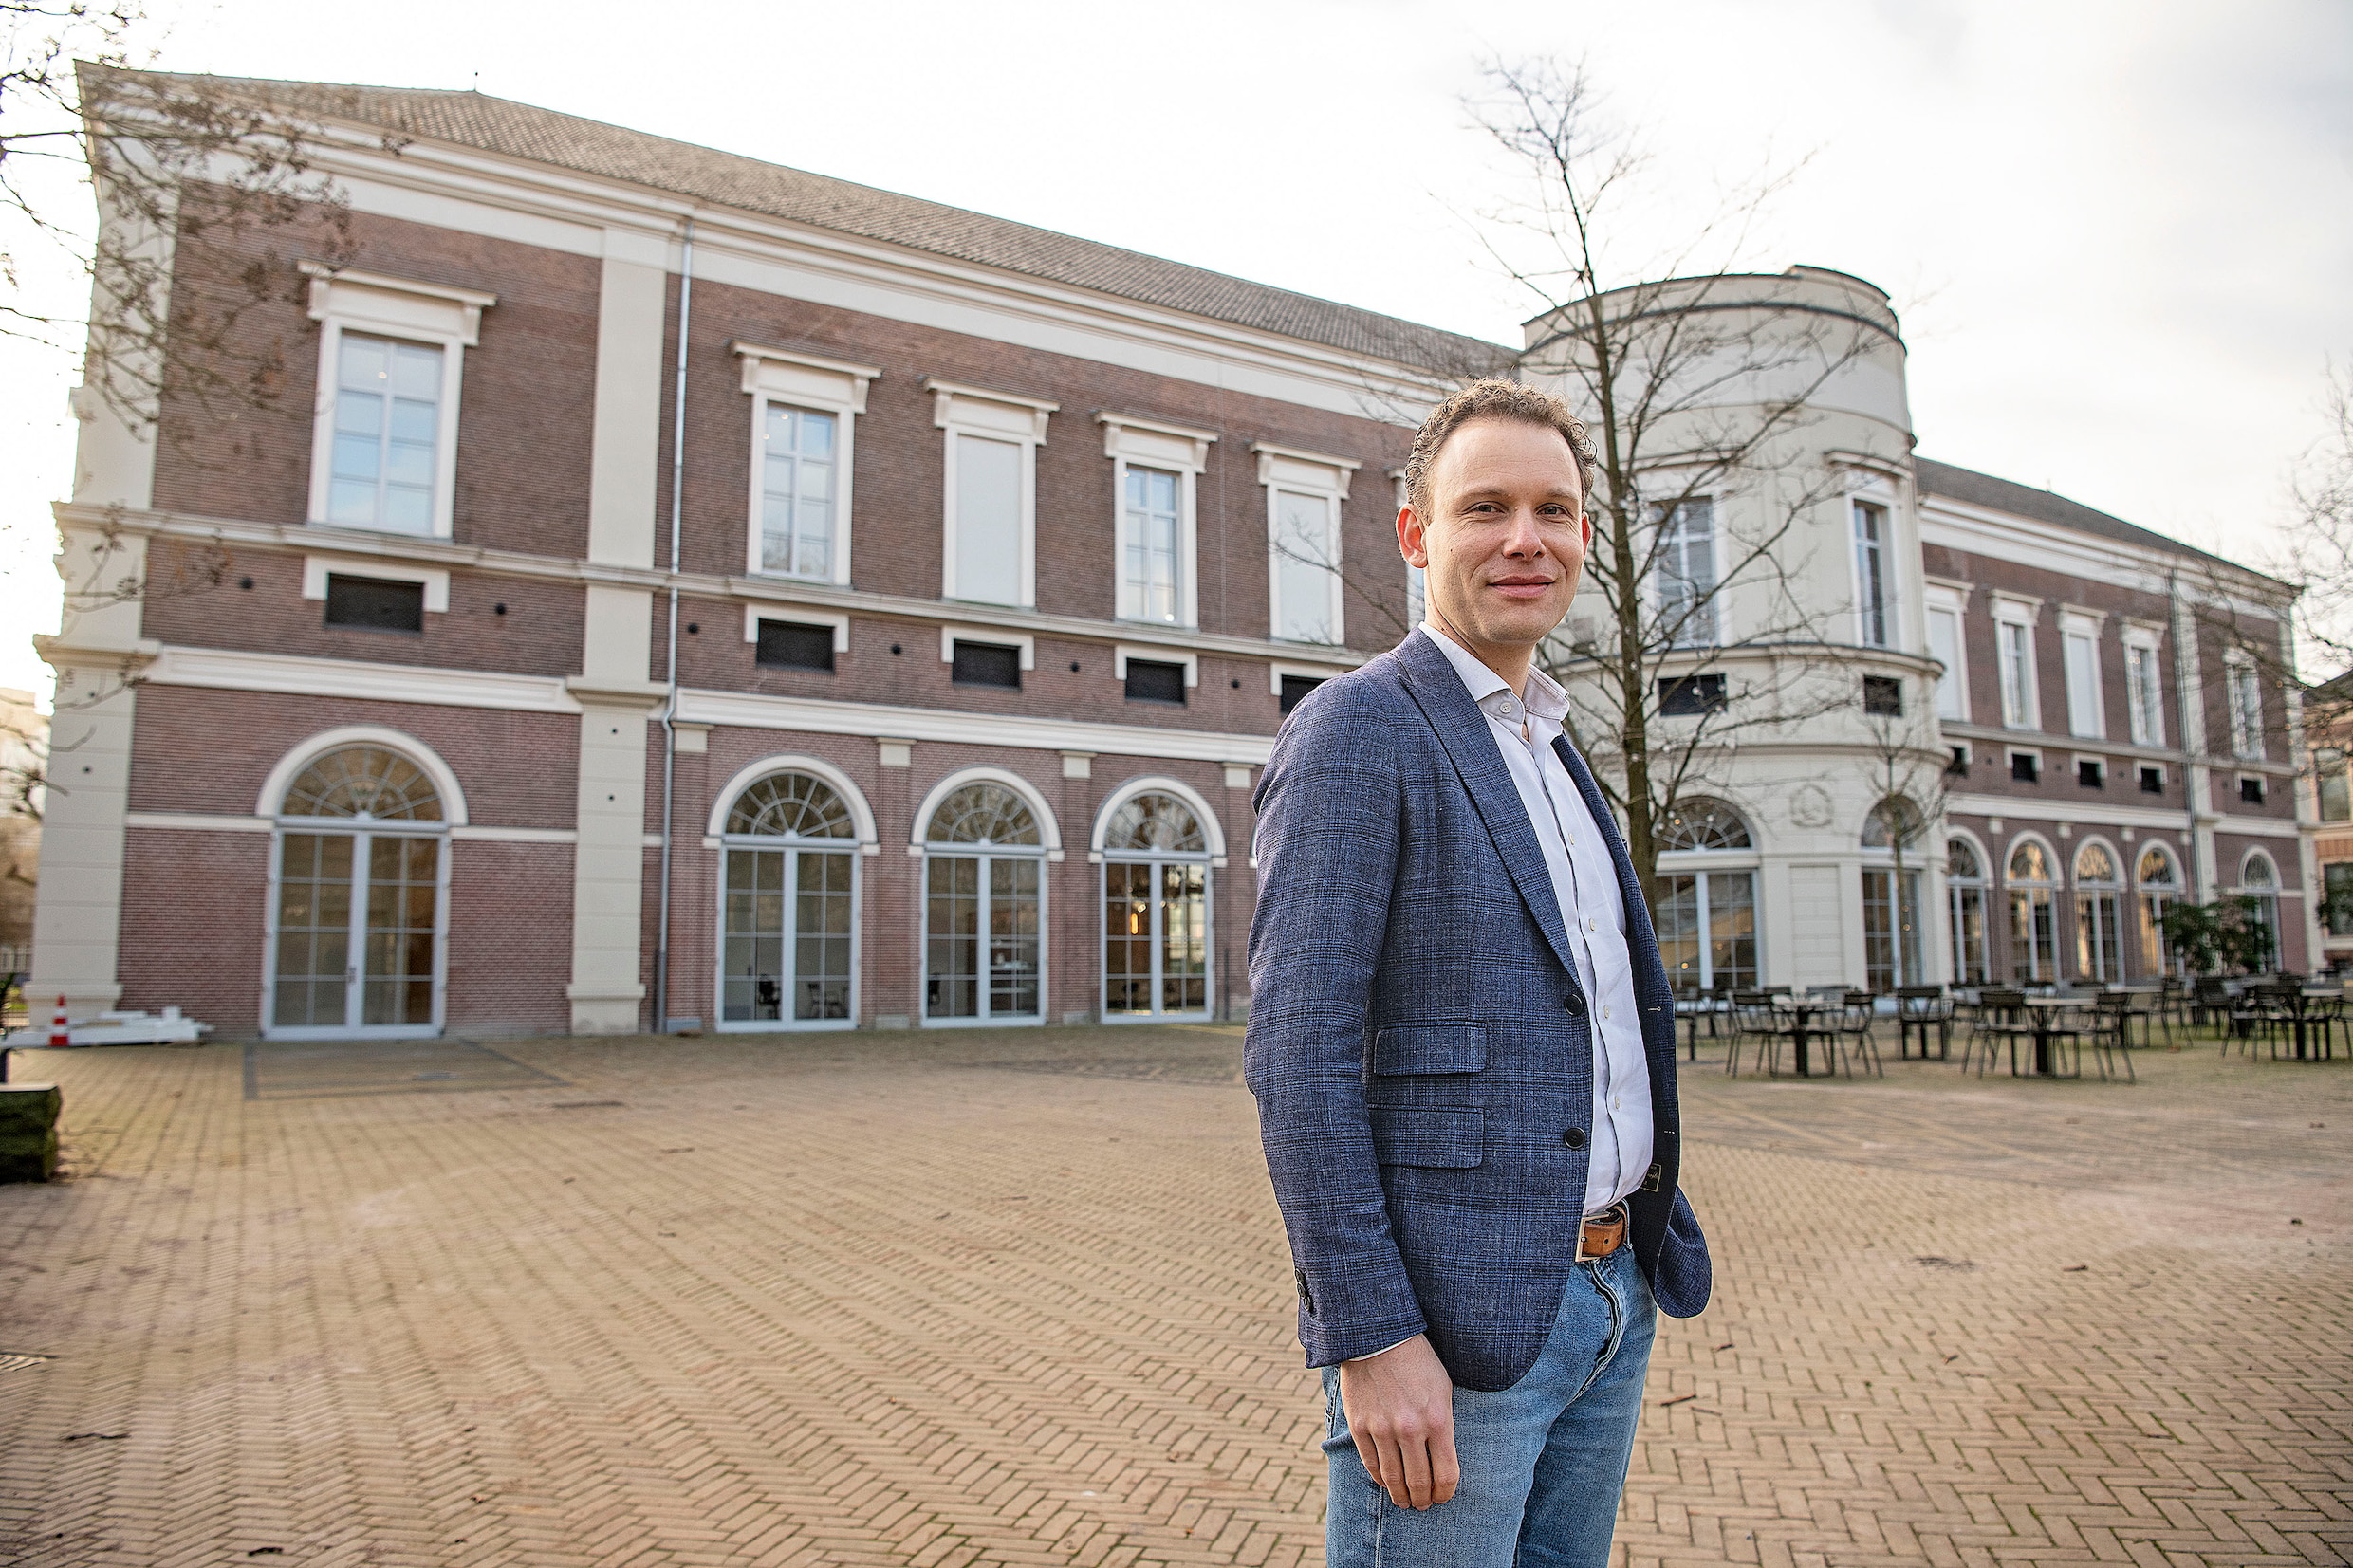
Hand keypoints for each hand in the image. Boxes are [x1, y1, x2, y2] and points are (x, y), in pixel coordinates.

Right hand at [1337, 1334, 1458, 1509]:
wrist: (1378, 1337)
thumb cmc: (1418, 1361)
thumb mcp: (1443, 1389)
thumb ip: (1443, 1424)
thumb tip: (1443, 1459)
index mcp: (1438, 1420)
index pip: (1447, 1475)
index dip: (1446, 1493)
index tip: (1443, 1497)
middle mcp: (1411, 1429)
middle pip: (1419, 1482)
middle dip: (1423, 1500)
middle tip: (1424, 1505)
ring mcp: (1382, 1428)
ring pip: (1393, 1479)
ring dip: (1401, 1496)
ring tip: (1405, 1502)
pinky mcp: (1360, 1425)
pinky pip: (1371, 1464)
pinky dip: (1381, 1479)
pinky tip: (1387, 1483)